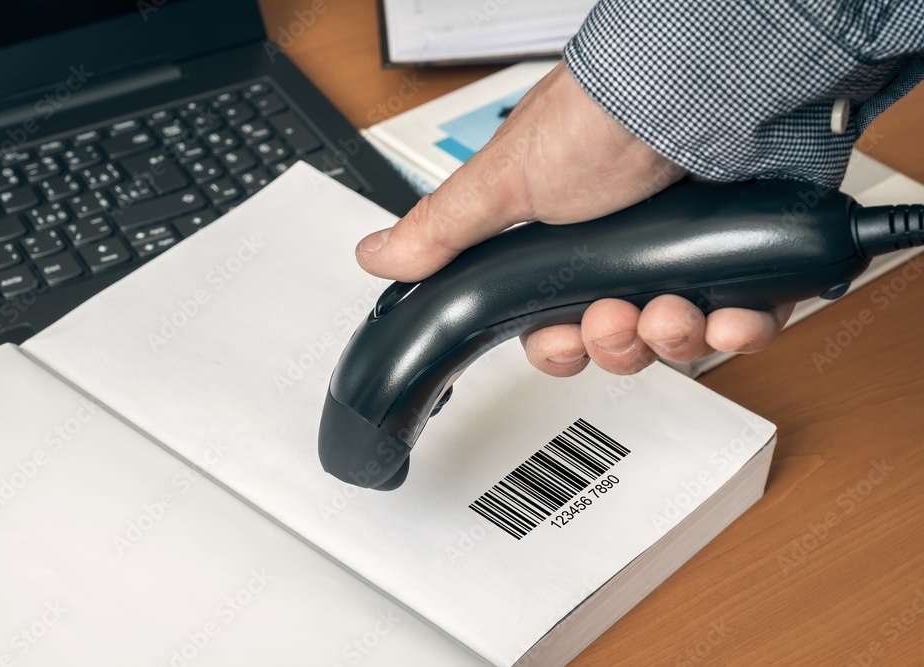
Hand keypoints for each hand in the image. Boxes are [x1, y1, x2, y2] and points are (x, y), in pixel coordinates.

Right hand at [356, 62, 793, 374]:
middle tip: (617, 318)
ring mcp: (689, 253)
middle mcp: (628, 251)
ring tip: (671, 307)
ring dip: (673, 337)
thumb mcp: (504, 182)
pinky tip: (729, 318)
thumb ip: (442, 230)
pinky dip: (742, 330)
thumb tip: (376, 256)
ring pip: (679, 338)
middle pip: (619, 341)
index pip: (558, 325)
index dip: (563, 348)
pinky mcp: (746, 256)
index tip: (566, 342)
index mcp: (568, 244)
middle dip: (617, 345)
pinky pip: (749, 320)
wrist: (702, 85)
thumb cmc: (603, 119)